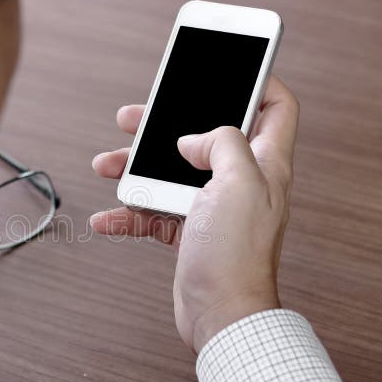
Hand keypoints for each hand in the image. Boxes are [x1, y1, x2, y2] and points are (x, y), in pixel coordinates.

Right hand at [91, 76, 298, 352]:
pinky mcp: (189, 232)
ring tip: (105, 163)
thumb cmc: (236, 253)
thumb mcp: (238, 181)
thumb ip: (221, 142)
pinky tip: (106, 217)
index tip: (232, 65)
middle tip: (135, 115)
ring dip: (135, 166)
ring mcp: (213, 208)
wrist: (221, 315)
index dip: (260, 80)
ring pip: (171, 171)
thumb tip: (193, 140)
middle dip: (167, 122)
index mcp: (264, 163)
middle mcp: (240, 181)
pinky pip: (153, 212)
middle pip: (205, 134)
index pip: (276, 107)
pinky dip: (128, 212)